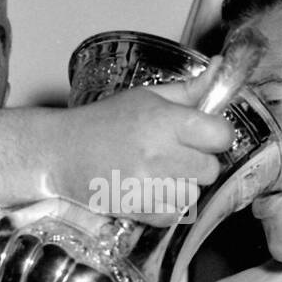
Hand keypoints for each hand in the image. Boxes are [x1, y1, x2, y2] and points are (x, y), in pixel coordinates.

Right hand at [54, 63, 235, 225]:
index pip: (221, 135)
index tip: (204, 134)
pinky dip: (166, 206)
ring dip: (182, 186)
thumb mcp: (145, 97)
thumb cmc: (102, 122)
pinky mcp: (138, 210)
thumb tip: (220, 67)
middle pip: (211, 169)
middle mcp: (159, 154)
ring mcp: (149, 185)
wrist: (60, 153)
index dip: (216, 135)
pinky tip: (149, 190)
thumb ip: (188, 89)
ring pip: (193, 194)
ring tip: (158, 173)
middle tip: (175, 154)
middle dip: (198, 162)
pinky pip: (174, 214)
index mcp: (164, 121)